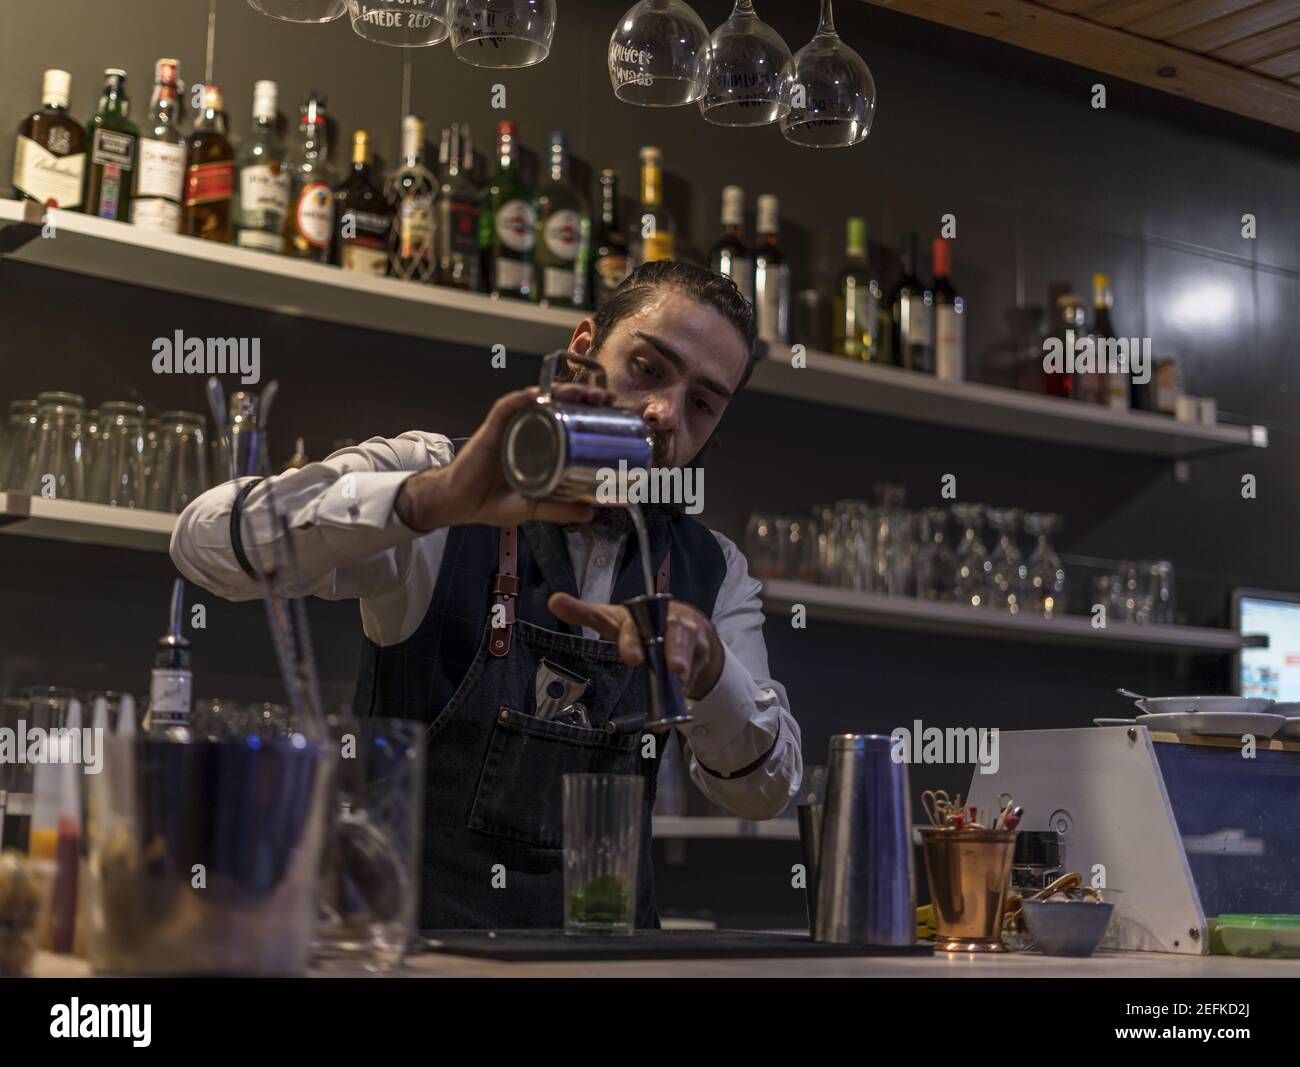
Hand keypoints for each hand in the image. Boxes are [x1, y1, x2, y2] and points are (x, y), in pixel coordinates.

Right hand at [395, 379, 613, 530]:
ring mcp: (511, 427)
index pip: (568, 424)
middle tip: (607, 399)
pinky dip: (522, 398)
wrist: (460, 504)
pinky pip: (507, 407)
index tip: (614, 413)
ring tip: (583, 392)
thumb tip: (591, 513)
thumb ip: (560, 509)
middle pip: (558, 407)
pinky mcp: (493, 428)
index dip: (590, 416)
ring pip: (538, 402)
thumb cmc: (493, 502)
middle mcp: (528, 431)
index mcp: (540, 446)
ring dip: (561, 393)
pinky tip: (538, 394)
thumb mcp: (534, 507)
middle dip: (583, 398)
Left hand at [548, 592, 725, 700]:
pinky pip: (696, 674)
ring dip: (686, 672)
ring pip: (691, 654)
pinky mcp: (703, 656)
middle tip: (672, 668)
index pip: (638, 627)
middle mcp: (672, 622)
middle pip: (676, 635)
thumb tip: (553, 600)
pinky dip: (689, 688)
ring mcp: (691, 639)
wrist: (687, 626)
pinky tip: (681, 701)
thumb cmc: (643, 625)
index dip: (634, 643)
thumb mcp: (614, 620)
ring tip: (679, 687)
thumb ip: (584, 612)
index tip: (631, 659)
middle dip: (675, 652)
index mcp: (646, 614)